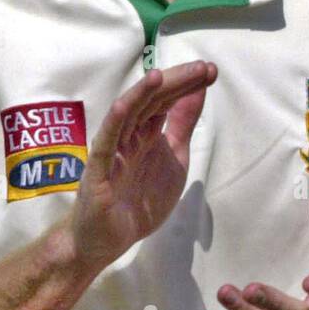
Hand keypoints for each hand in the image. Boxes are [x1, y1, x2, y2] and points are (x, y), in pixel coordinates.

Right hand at [69, 61, 216, 271]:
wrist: (109, 241)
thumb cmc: (138, 200)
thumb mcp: (174, 159)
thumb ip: (181, 126)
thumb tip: (197, 92)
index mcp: (147, 132)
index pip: (167, 100)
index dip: (187, 85)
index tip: (210, 71)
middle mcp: (128, 135)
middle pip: (151, 101)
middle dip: (176, 83)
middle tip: (203, 68)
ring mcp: (112, 150)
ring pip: (127, 114)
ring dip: (144, 94)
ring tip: (162, 74)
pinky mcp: (98, 170)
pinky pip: (105, 142)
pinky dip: (116, 121)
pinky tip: (126, 104)